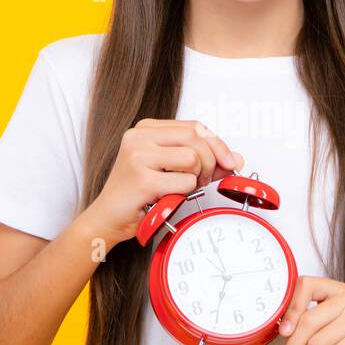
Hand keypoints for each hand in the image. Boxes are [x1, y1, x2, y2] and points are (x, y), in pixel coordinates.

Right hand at [85, 119, 243, 250]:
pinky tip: (168, 196)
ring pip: (192, 158)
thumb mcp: (172, 169)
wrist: (108, 218)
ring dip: (195, 179)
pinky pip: (184, 182)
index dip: (217, 144)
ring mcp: (138, 156)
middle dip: (210, 161)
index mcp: (146, 129)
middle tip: (202, 179)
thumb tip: (235, 159)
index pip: (194, 126)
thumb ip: (202, 160)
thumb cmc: (138, 193)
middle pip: (196, 138)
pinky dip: (184, 193)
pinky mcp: (141, 179)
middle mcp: (139, 137)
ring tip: (180, 188)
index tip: (229, 161)